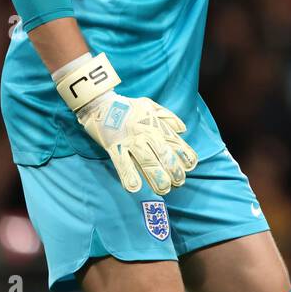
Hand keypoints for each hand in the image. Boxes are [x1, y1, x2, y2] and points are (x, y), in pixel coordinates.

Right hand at [75, 93, 198, 194]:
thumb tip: (182, 129)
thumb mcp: (150, 106)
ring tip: (164, 189)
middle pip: (164, 154)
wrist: (100, 103)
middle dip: (174, 170)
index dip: (185, 155)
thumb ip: (168, 117)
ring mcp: (130, 141)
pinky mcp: (114, 147)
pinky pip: (122, 163)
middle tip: (179, 182)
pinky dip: (128, 175)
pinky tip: (134, 187)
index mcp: (156, 125)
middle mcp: (146, 133)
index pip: (175, 142)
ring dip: (156, 176)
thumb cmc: (128, 106)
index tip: (190, 166)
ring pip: (147, 161)